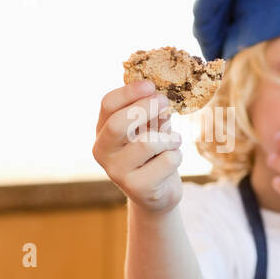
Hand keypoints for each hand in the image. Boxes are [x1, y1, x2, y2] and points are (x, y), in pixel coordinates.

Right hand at [93, 81, 183, 213]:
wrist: (157, 193)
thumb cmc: (153, 154)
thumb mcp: (150, 129)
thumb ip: (151, 114)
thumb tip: (158, 98)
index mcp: (103, 131)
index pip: (108, 105)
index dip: (129, 92)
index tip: (151, 85)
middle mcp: (103, 152)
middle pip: (118, 123)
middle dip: (145, 108)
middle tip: (165, 101)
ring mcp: (117, 172)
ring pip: (146, 143)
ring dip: (169, 137)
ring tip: (175, 140)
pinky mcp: (136, 188)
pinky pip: (165, 161)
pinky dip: (177, 156)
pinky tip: (173, 159)